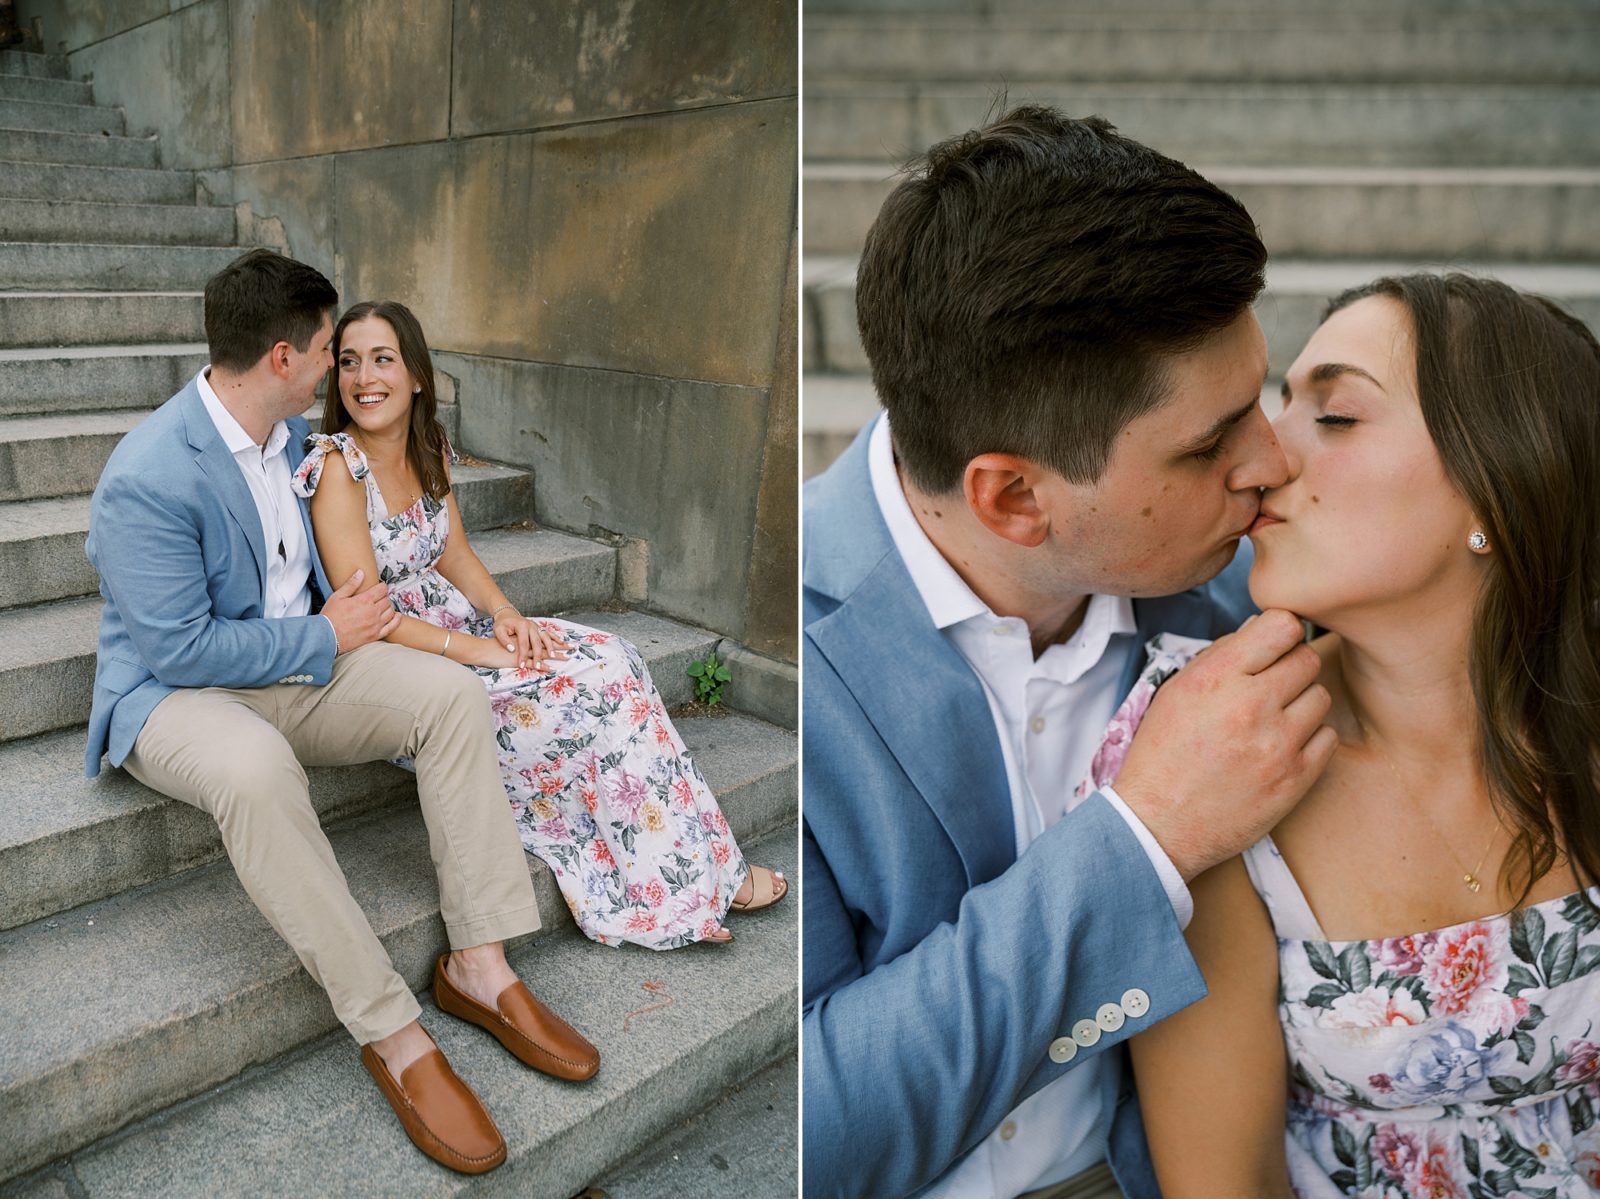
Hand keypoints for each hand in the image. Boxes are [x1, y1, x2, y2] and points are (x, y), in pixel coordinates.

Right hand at [321, 569, 400, 652]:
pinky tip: (396, 616)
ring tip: (382, 606)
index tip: (379, 588)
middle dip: (384, 596)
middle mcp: (372, 612)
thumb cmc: (330, 617)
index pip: (382, 589)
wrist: (327, 637)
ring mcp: (375, 624)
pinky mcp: (375, 635)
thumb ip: (351, 584)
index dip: (381, 587)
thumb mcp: (337, 596)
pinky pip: (392, 627)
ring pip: (391, 611)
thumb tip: (361, 573)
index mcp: (364, 600)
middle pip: (387, 600)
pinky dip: (396, 620)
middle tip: (378, 597)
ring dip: (388, 607)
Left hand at [492, 610, 571, 669]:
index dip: (523, 655)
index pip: (523, 644)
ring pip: (545, 637)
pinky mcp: (538, 628)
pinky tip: (561, 643)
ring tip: (553, 656)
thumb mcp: (498, 631)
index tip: (521, 665)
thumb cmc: (502, 624)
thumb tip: (512, 649)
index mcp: (521, 626)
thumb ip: (505, 640)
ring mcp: (536, 626)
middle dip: (538, 655)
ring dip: (550, 647)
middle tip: (538, 666)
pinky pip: (548, 633)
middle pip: (537, 642)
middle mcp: (531, 626)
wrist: (507, 614)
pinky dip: (555, 638)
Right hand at [1112, 609, 1336, 881]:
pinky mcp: (1296, 778)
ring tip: (1272, 721)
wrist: (1158, 825)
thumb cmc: (1162, 756)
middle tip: (1270, 687)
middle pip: (1307, 658)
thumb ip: (1221, 657)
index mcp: (1216, 679)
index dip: (1279, 632)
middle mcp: (1251, 706)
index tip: (1271, 646)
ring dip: (1301, 703)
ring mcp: (1277, 744)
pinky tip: (1281, 747)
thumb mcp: (1177, 693)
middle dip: (1290, 667)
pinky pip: (1327, 737)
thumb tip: (1261, 628)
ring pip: (1320, 696)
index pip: (1281, 625)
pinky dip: (1310, 738)